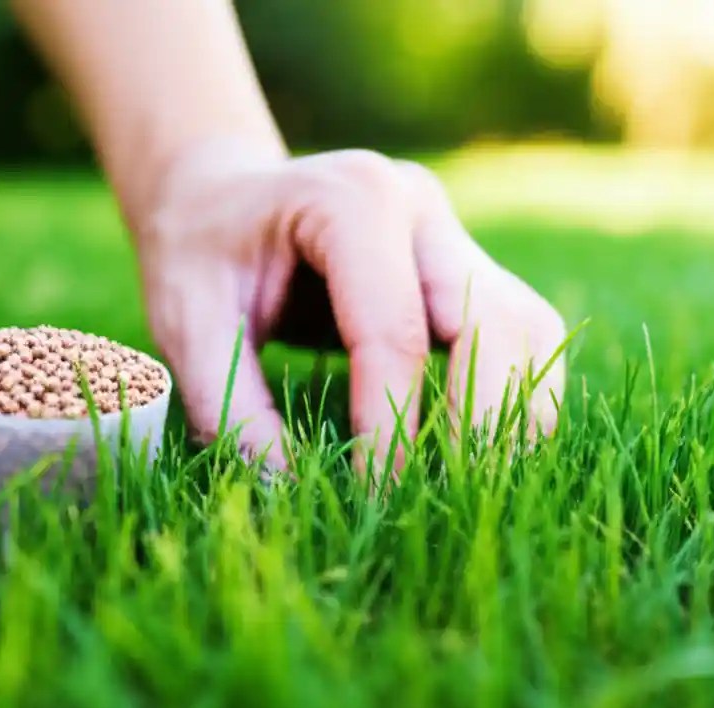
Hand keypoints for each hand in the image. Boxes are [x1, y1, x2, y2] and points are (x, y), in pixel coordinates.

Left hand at [127, 141, 566, 473]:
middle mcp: (420, 207)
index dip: (392, 425)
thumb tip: (287, 492)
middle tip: (445, 504)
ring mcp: (452, 233)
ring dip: (513, 415)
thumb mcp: (186, 320)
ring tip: (475, 490)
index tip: (376, 499)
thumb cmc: (199, 252)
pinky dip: (512, 400)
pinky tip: (479, 454)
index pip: (395, 330)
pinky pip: (519, 338)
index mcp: (352, 199)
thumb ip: (231, 404)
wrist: (220, 197)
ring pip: (526, 330)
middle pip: (492, 324)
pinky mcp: (467, 268)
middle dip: (481, 425)